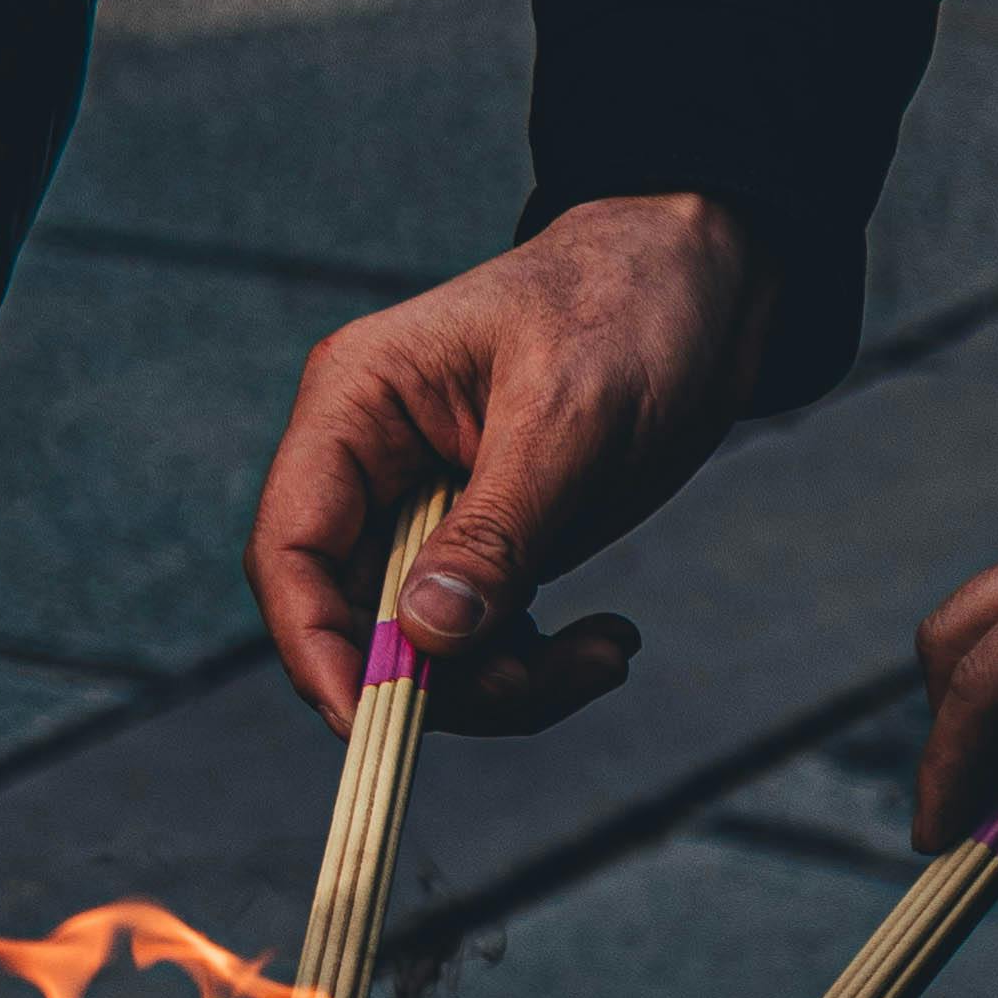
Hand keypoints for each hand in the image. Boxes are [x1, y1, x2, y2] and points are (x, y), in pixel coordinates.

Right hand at [244, 192, 774, 734]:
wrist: (707, 279)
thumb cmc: (627, 305)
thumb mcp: (568, 418)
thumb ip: (496, 532)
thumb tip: (427, 639)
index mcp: (356, 407)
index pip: (290, 550)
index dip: (315, 646)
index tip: (373, 719)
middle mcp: (373, 467)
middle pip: (353, 622)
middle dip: (439, 680)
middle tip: (541, 683)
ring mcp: (428, 513)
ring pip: (421, 651)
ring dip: (505, 685)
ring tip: (603, 656)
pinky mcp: (486, 548)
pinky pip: (481, 644)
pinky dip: (537, 667)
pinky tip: (606, 643)